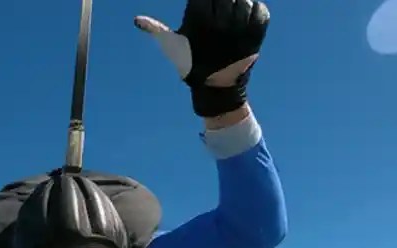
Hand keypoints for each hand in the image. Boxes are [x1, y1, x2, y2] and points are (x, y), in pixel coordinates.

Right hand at [135, 0, 269, 116]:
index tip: (205, 7)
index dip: (206, 1)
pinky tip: (243, 19)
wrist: (218, 89)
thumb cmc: (191, 64)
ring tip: (229, 17)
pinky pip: (260, 9)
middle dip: (221, 2)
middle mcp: (221, 22)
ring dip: (238, 5)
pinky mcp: (257, 33)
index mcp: (199, 21)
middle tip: (217, 12)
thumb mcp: (172, 46)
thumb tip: (137, 20)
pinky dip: (254, 10)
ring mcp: (241, 27)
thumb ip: (156, 29)